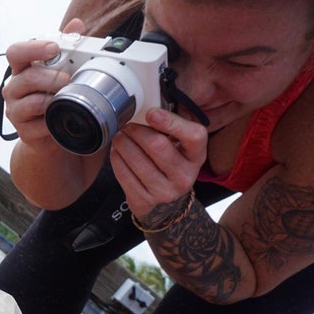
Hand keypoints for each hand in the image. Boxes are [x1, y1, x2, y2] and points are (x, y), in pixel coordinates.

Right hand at [1, 17, 87, 153]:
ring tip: (67, 98)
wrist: (52, 132)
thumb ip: (67, 45)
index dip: (33, 49)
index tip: (54, 48)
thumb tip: (76, 24)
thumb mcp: (61, 68)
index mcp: (21, 68)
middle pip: (27, 77)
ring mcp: (15, 110)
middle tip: (68, 79)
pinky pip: (40, 125)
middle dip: (52, 77)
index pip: (16, 52)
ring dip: (54, 99)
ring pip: (33, 102)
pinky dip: (54, 121)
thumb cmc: (54, 95)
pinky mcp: (23, 131)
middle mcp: (13, 88)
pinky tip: (61, 117)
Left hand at [109, 108, 208, 223]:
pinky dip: (116, 159)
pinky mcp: (145, 200)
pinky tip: (116, 152)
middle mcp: (185, 175)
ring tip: (119, 136)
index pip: (193, 136)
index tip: (151, 113)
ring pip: (137, 159)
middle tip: (126, 124)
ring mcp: (165, 191)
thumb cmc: (170, 165)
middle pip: (157, 145)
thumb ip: (171, 127)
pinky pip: (124, 175)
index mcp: (197, 156)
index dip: (171, 122)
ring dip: (123, 143)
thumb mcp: (180, 147)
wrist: (166, 205)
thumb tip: (146, 108)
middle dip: (137, 131)